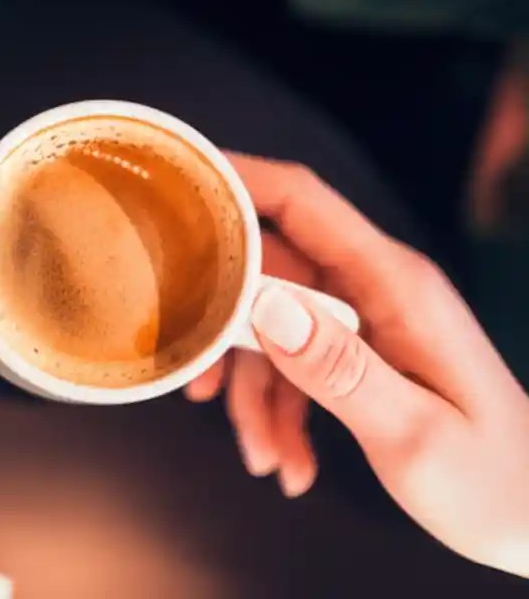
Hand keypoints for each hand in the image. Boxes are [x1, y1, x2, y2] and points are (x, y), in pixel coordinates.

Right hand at [192, 153, 528, 576]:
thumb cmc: (494, 482)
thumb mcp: (412, 433)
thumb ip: (336, 367)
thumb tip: (263, 305)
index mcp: (394, 285)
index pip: (302, 202)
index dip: (234, 181)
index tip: (170, 185)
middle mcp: (376, 289)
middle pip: (266, 277)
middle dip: (226, 340)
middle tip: (200, 393)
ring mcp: (366, 321)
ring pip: (270, 331)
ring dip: (255, 397)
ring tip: (266, 460)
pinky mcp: (359, 355)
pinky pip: (292, 365)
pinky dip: (279, 415)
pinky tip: (289, 464)